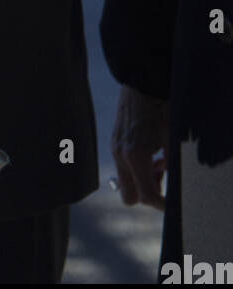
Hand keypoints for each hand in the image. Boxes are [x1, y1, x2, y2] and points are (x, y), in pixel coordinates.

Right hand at [111, 84, 169, 209]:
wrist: (140, 83)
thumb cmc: (159, 108)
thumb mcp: (171, 139)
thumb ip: (171, 165)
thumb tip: (174, 185)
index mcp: (135, 155)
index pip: (146, 195)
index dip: (161, 205)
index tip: (171, 205)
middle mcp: (121, 155)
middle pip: (130, 197)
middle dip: (147, 194)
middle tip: (162, 177)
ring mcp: (115, 148)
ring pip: (126, 182)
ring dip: (142, 180)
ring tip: (158, 162)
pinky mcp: (114, 142)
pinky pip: (124, 166)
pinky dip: (137, 168)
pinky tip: (149, 153)